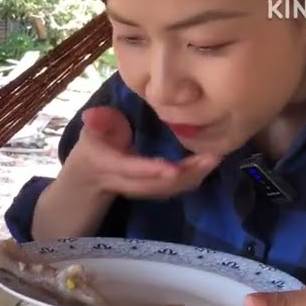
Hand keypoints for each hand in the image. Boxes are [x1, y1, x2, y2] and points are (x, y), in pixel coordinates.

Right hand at [63, 106, 219, 198]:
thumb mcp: (91, 129)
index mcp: (108, 164)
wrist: (90, 174)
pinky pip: (173, 189)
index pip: (130, 169)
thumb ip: (98, 121)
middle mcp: (125, 182)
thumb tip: (92, 115)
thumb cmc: (95, 143)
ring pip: (167, 190)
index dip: (151, 169)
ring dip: (193, 177)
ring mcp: (140, 190)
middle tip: (211, 157)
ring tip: (215, 158)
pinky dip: (192, 179)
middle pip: (156, 185)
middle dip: (184, 175)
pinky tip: (209, 164)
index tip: (174, 169)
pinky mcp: (152, 191)